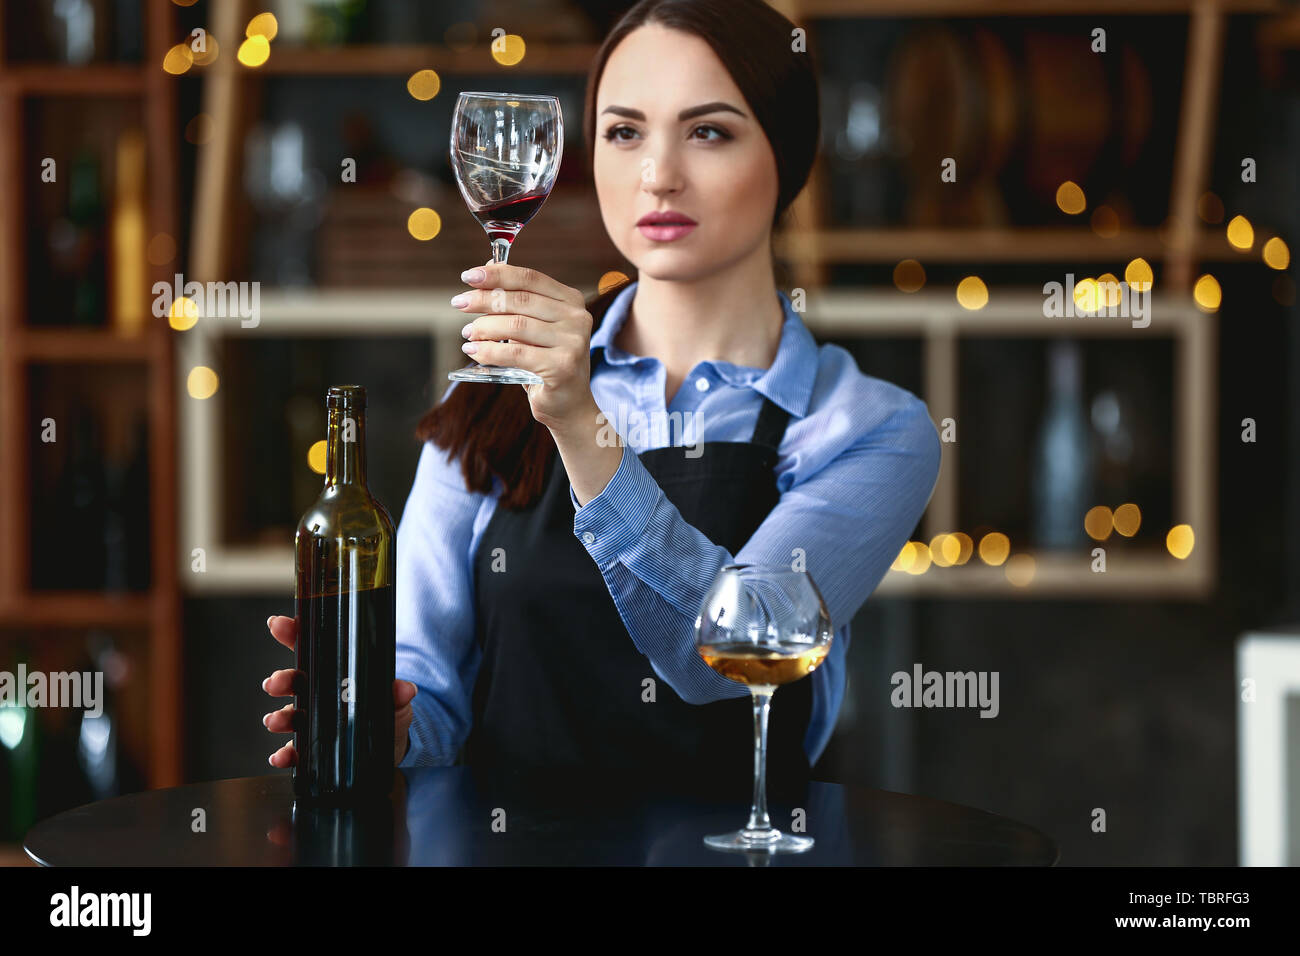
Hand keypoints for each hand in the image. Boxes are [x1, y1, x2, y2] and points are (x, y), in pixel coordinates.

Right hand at [262, 614, 418, 766]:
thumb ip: (398, 694)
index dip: (292, 633)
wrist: (391, 747)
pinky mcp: (312, 749)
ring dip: (280, 717)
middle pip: (293, 682)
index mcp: (335, 675)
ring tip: (277, 721)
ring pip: (289, 715)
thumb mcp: (395, 702)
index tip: (278, 624)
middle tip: (277, 683)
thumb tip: (404, 689)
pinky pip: (294, 751)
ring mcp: (312, 722)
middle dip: (281, 679)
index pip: (311, 648)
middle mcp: (318, 696)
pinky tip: (282, 757)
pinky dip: (284, 755)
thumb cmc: (388, 715)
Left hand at [455, 260, 594, 430]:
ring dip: (484, 327)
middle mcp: (577, 318)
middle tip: (459, 303)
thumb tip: (485, 273)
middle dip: (484, 299)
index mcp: (572, 301)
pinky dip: (489, 351)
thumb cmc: (546, 363)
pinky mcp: (562, 366)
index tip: (468, 276)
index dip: (497, 274)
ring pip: (516, 326)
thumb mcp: (534, 328)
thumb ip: (516, 302)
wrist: (569, 405)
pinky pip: (515, 353)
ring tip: (467, 332)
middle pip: (521, 300)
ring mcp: (573, 342)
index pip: (530, 279)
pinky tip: (474, 351)